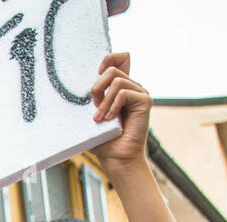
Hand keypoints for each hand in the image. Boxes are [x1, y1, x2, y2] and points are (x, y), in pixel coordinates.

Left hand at [89, 52, 150, 174]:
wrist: (116, 158)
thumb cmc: (104, 140)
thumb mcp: (92, 115)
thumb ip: (92, 99)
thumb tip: (81, 84)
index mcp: (120, 88)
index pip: (121, 58)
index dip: (108, 59)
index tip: (96, 73)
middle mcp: (132, 87)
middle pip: (113, 69)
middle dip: (98, 87)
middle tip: (94, 107)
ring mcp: (140, 93)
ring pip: (117, 81)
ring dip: (103, 102)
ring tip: (100, 118)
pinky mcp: (145, 101)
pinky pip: (124, 92)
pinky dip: (113, 106)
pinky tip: (110, 119)